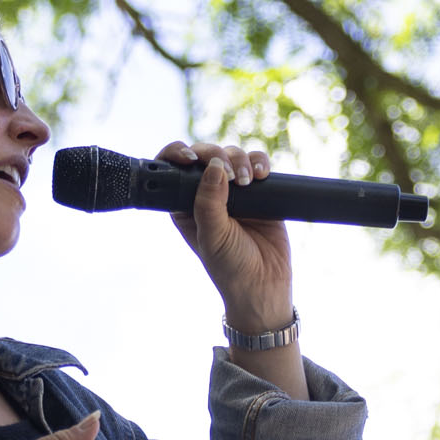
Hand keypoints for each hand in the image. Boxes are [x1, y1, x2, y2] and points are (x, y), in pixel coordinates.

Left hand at [157, 138, 292, 334]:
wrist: (264, 284)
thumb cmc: (230, 267)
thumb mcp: (212, 236)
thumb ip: (209, 202)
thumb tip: (214, 166)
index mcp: (185, 205)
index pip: (175, 169)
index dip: (177, 154)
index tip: (188, 159)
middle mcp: (208, 195)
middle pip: (206, 156)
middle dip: (216, 156)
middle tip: (229, 173)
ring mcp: (234, 191)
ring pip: (233, 156)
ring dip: (240, 160)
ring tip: (248, 181)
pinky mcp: (258, 192)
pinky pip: (257, 165)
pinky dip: (260, 163)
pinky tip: (262, 176)